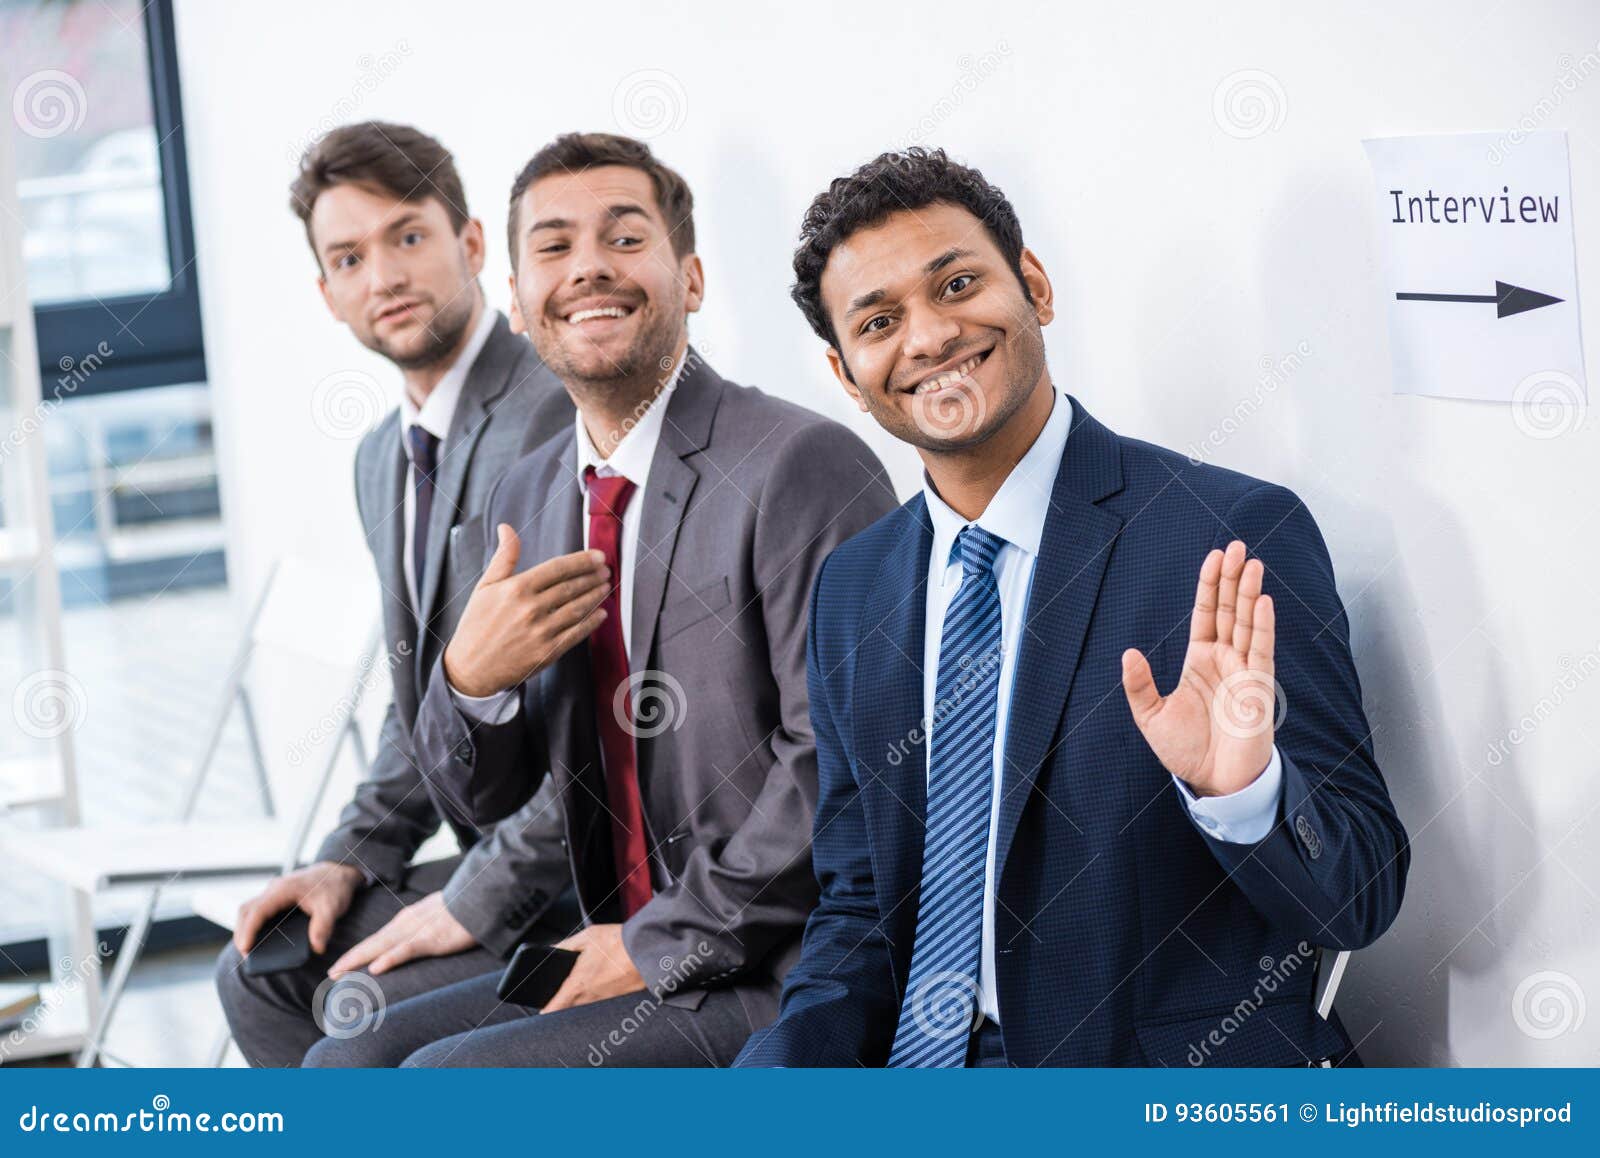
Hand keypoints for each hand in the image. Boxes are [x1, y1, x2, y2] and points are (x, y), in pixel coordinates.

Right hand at [233, 861, 362, 956]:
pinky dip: (253, 923)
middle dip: (241, 932)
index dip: (248, 930)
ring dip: (245, 928)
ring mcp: (274, 891)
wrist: (339, 870)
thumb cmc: (334, 886)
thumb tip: (317, 948)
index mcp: (284, 889)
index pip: (258, 910)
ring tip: (247, 950)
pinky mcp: (277, 896)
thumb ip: (324, 927)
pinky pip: (258, 909)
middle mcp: (275, 888)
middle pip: (246, 910)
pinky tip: (257, 938)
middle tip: (244, 954)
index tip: (244, 948)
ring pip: (250, 909)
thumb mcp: (333, 907)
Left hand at [327, 891, 476, 977]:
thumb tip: (414, 940)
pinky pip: (407, 950)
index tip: (342, 965)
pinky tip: (376, 967)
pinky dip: (390, 958)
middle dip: (351, 958)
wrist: (479, 897)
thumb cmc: (462, 909)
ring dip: (359, 959)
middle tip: (331, 973)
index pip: (378, 939)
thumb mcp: (437, 917)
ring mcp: (418, 930)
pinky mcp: (432, 938)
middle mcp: (407, 923)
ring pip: (382, 947)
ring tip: (340, 971)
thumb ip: (423, 927)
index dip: (359, 952)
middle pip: (373, 943)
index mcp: (408, 919)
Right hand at [442, 525, 610, 697]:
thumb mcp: (485, 586)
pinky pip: (576, 634)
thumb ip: (503, 557)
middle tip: (606, 570)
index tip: (598, 556)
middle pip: (571, 587)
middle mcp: (530, 608)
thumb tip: (506, 527)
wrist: (471, 667)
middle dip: (593, 577)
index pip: (557, 568)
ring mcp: (540, 631)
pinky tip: (601, 613)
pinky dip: (592, 622)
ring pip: (577, 609)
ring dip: (596, 596)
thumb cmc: (477, 624)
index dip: (582, 561)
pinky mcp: (547, 652)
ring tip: (606, 587)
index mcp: (516, 588)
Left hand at [542, 924, 645, 1012]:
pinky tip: (604, 981)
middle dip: (563, 1002)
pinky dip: (599, 995)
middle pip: (568, 1010)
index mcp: (578, 984)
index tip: (540, 1009)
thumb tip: (550, 950)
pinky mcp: (618, 1001)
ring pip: (585, 1007)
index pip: (553, 1009)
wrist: (648, 950)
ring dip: (582, 999)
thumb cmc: (619, 943)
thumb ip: (564, 945)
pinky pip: (601, 1003)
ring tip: (587, 982)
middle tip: (562, 990)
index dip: (544, 1010)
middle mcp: (590, 999)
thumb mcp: (587, 937)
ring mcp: (604, 1002)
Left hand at [1121, 540, 1276, 797]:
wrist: (1215, 782)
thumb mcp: (1151, 717)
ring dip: (1250, 593)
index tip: (1213, 557)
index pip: (1206, 614)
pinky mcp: (1259, 687)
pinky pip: (1262, 650)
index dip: (1209, 585)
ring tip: (1251, 562)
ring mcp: (1244, 670)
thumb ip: (1139, 685)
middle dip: (1232, 578)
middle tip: (1236, 546)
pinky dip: (1264, 625)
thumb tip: (1128, 653)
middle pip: (1230, 610)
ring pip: (1248, 623)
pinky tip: (1263, 600)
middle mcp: (1224, 659)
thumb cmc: (1186, 750)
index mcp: (1200, 660)